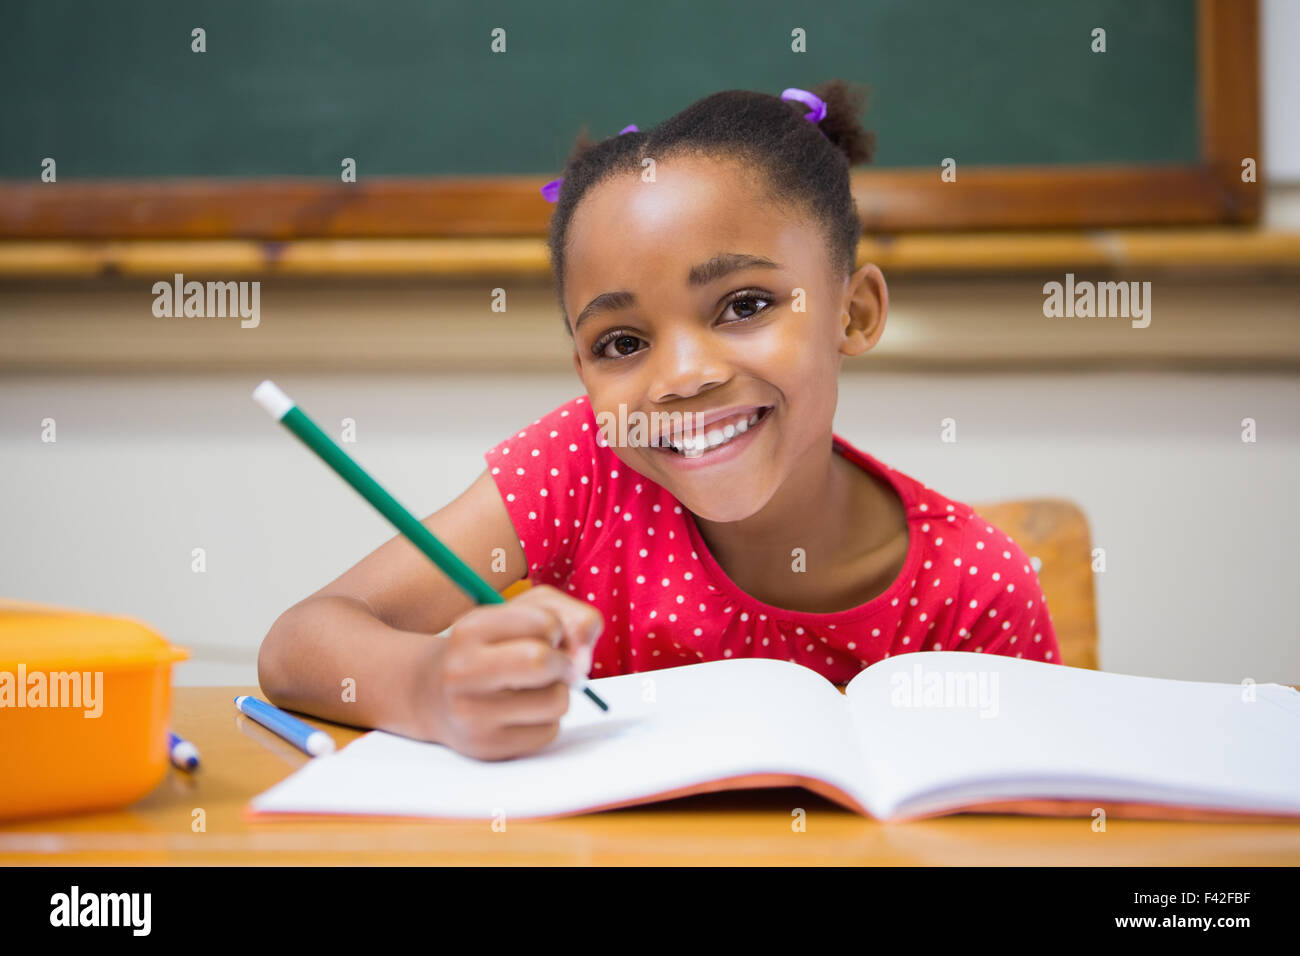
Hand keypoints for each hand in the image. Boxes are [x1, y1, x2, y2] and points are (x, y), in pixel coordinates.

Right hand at [416, 584, 603, 759]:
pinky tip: (521, 713)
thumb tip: (584, 658)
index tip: (544, 636)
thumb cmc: (491, 647)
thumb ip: (568, 616)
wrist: (433, 693)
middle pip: (542, 662)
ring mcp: (473, 714)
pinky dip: (546, 720)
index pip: (546, 624)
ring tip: (532, 689)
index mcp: (470, 628)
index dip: (558, 630)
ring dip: (558, 692)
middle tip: (552, 664)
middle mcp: (463, 671)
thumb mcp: (522, 613)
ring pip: (556, 701)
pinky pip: (549, 732)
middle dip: (562, 662)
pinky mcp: (488, 748)